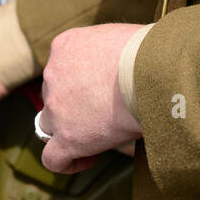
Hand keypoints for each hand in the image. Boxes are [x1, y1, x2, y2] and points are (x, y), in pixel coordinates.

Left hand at [39, 24, 144, 174]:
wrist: (150, 71)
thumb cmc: (146, 51)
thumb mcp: (116, 37)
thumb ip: (104, 51)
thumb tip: (117, 69)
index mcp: (64, 46)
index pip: (61, 68)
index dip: (79, 81)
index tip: (101, 89)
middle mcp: (53, 74)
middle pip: (53, 96)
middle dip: (73, 105)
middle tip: (104, 111)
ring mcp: (56, 108)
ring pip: (49, 126)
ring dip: (69, 131)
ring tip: (99, 135)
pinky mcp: (67, 138)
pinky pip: (53, 159)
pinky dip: (67, 162)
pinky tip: (89, 158)